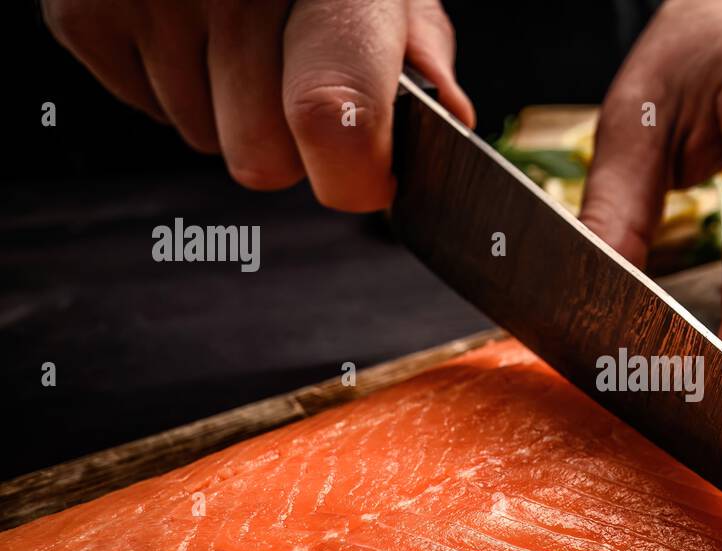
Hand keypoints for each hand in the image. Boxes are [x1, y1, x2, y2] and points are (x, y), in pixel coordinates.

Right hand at [42, 0, 474, 210]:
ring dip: (228, 106)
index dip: (353, 171)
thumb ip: (421, 45)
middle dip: (286, 139)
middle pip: (261, 160)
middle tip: (291, 70)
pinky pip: (154, 114)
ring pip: (206, 141)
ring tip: (237, 32)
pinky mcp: (85, 11)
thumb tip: (451, 119)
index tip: (366, 177)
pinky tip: (191, 26)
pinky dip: (175, 84)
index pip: (331, 115)